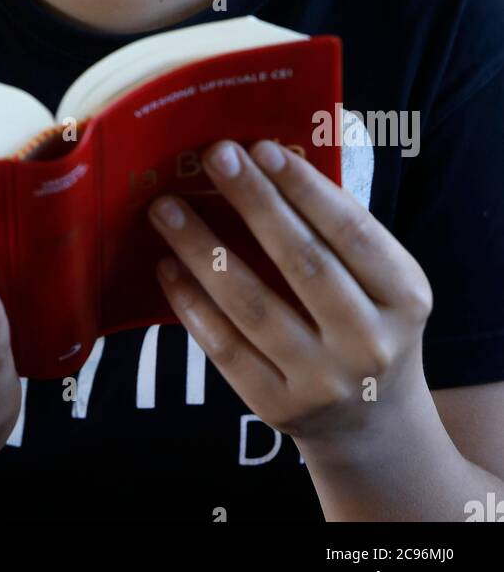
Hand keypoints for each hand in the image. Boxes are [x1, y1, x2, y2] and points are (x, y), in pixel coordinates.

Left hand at [148, 139, 433, 455]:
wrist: (373, 424)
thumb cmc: (365, 322)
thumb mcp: (380, 283)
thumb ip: (337, 234)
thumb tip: (264, 164)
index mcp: (405, 298)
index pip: (353, 232)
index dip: (306, 189)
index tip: (262, 148)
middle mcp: (369, 344)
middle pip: (302, 262)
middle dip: (254, 201)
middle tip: (214, 157)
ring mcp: (324, 382)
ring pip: (252, 306)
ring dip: (202, 249)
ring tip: (167, 208)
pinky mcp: (279, 409)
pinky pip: (225, 349)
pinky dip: (191, 304)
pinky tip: (166, 266)